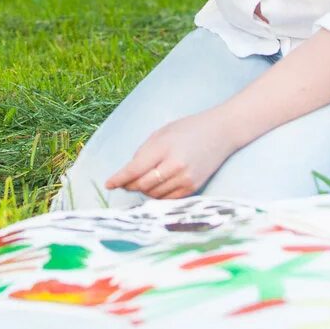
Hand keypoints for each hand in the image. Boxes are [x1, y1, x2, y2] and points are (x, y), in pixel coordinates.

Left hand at [104, 110, 241, 198]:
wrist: (220, 133)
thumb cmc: (187, 129)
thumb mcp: (162, 134)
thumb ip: (144, 153)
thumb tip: (129, 174)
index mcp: (164, 148)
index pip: (135, 169)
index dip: (119, 179)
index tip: (108, 184)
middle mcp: (175, 166)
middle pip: (142, 185)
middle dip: (129, 185)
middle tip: (123, 183)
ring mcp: (186, 179)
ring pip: (154, 194)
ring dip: (143, 190)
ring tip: (141, 181)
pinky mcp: (193, 188)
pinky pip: (168, 199)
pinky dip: (157, 195)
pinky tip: (155, 187)